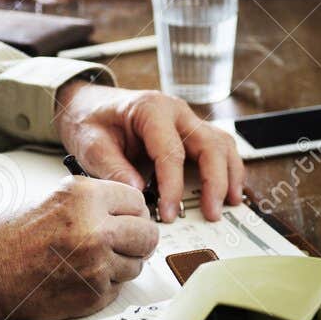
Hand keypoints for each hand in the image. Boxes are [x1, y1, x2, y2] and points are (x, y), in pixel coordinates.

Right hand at [0, 176, 158, 319]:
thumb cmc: (11, 237)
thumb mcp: (56, 199)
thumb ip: (95, 203)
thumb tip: (130, 212)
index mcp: (85, 196)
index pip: (137, 201)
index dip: (134, 212)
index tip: (131, 219)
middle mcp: (96, 228)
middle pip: (147, 234)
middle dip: (139, 239)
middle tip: (127, 243)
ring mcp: (97, 264)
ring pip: (136, 265)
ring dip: (121, 265)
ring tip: (93, 261)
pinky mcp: (93, 293)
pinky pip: (118, 288)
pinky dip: (104, 285)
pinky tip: (80, 277)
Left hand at [54, 82, 245, 222]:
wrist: (91, 106)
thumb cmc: (91, 121)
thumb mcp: (91, 144)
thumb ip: (113, 167)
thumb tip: (139, 193)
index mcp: (151, 109)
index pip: (171, 152)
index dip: (173, 186)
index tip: (169, 213)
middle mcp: (176, 111)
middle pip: (210, 144)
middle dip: (214, 181)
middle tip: (211, 214)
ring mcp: (187, 120)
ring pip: (222, 144)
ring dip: (229, 175)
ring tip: (229, 205)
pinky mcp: (191, 133)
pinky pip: (218, 148)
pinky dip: (227, 170)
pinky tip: (227, 192)